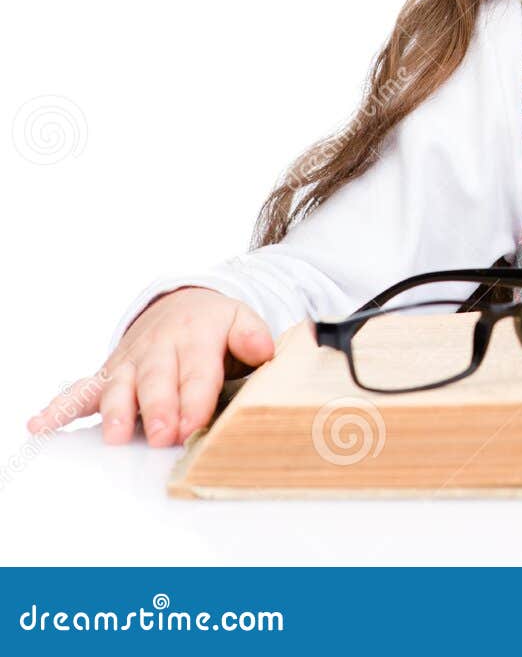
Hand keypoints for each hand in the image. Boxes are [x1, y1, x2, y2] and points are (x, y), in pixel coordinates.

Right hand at [26, 287, 275, 445]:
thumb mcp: (241, 320)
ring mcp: (130, 361)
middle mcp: (158, 349)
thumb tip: (263, 350)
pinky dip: (60, 407)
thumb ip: (253, 336)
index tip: (195, 425)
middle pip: (157, 382)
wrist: (182, 302)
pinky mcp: (109, 372)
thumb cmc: (215, 324)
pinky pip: (81, 389)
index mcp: (195, 338)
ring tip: (117, 437)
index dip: (196, 400)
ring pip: (119, 387)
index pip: (197, 373)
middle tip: (163, 437)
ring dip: (117, 412)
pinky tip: (40, 424)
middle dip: (160, 410)